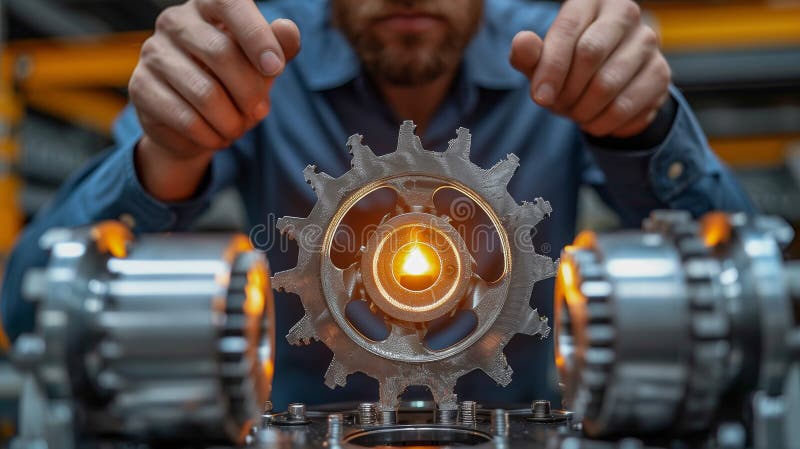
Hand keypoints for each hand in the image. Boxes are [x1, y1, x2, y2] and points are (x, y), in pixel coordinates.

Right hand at [129, 0, 300, 200]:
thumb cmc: (235, 82)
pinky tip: (217, 137)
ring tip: (239, 127)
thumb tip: (287, 30)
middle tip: (260, 111)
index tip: (275, 68)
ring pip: (204, 93)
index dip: (256, 35)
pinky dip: (211, 136)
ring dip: (232, 120)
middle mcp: (174, 21)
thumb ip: (280, 47)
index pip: (230, 3)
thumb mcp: (264, 65)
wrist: (195, 123)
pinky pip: (185, 118)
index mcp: (208, 4)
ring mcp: (153, 52)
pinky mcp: (140, 87)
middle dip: (250, 92)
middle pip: (221, 53)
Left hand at [509, 0, 670, 137]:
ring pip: (607, 83)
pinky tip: (595, 121)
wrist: (607, 89)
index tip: (539, 97)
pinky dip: (603, 123)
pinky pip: (626, 106)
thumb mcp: (542, 62)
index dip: (551, 67)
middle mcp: (625, 13)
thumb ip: (528, 54)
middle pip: (589, 53)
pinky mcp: (660, 73)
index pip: (568, 30)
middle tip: (558, 104)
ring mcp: (647, 42)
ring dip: (583, 109)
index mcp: (591, 1)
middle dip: (567, 89)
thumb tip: (523, 42)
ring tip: (576, 113)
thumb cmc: (568, 69)